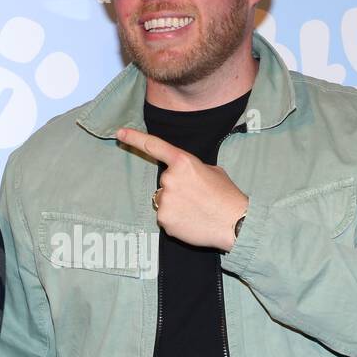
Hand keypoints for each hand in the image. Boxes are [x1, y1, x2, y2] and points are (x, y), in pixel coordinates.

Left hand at [116, 127, 247, 250]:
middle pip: (164, 182)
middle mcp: (170, 178)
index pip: (154, 146)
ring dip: (175, 205)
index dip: (135, 138)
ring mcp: (165, 200)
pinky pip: (165, 217)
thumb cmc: (227, 196)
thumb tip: (183, 176)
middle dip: (177, 189)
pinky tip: (192, 221)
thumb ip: (191, 169)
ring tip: (196, 210)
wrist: (235, 223)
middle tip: (197, 197)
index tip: (120, 133)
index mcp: (183, 162)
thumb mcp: (212, 171)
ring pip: (164, 200)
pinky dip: (176, 220)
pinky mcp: (163, 219)